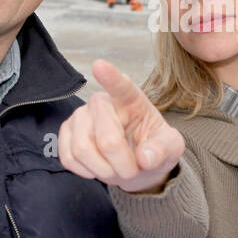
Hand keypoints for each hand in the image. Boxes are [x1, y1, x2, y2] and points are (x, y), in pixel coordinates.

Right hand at [57, 59, 184, 193]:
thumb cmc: (153, 148)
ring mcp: (80, 116)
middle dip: (123, 165)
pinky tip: (99, 166)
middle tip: (133, 170)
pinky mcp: (65, 132)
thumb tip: (146, 157)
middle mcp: (101, 102)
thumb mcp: (171, 147)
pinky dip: (87, 171)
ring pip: (83, 150)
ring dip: (104, 170)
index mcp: (131, 99)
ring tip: (116, 168)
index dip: (110, 77)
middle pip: (107, 139)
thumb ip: (164, 149)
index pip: (121, 87)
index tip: (100, 66)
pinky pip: (69, 158)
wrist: (136, 163)